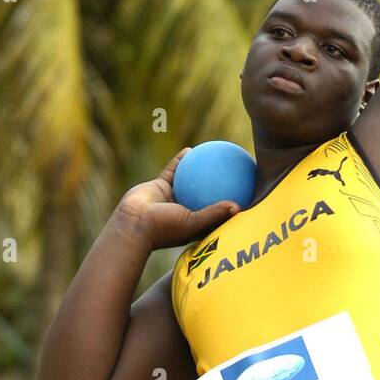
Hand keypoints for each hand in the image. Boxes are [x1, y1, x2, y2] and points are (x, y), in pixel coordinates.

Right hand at [115, 148, 239, 250]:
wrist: (132, 224)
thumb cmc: (163, 229)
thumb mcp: (192, 223)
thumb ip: (213, 214)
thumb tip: (238, 207)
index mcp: (196, 222)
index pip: (219, 210)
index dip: (233, 199)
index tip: (246, 189)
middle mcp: (186, 209)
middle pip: (208, 193)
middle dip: (220, 183)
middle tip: (235, 169)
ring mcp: (173, 198)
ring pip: (190, 179)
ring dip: (201, 168)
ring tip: (215, 154)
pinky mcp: (161, 186)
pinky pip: (174, 170)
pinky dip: (181, 160)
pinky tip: (192, 150)